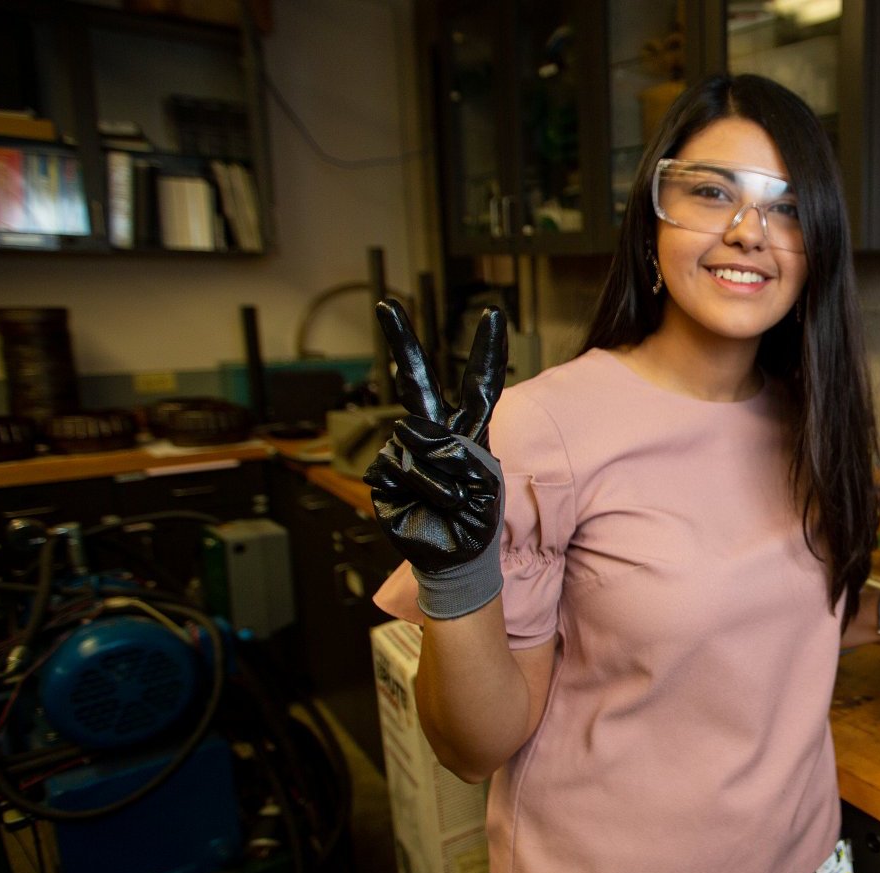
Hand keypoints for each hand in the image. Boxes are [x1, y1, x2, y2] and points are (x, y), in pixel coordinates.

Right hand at [364, 299, 509, 618]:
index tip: (494, 316)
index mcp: (469, 433)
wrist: (455, 559)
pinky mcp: (385, 473)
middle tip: (388, 306)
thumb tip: (427, 439)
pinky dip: (428, 488)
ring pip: (420, 441)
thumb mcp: (486, 485)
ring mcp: (407, 452)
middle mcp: (435, 435)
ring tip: (455, 504)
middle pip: (418, 383)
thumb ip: (464, 454)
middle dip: (402, 342)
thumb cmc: (475, 523)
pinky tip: (434, 507)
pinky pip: (405, 466)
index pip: (479, 386)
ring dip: (445, 476)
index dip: (486, 352)